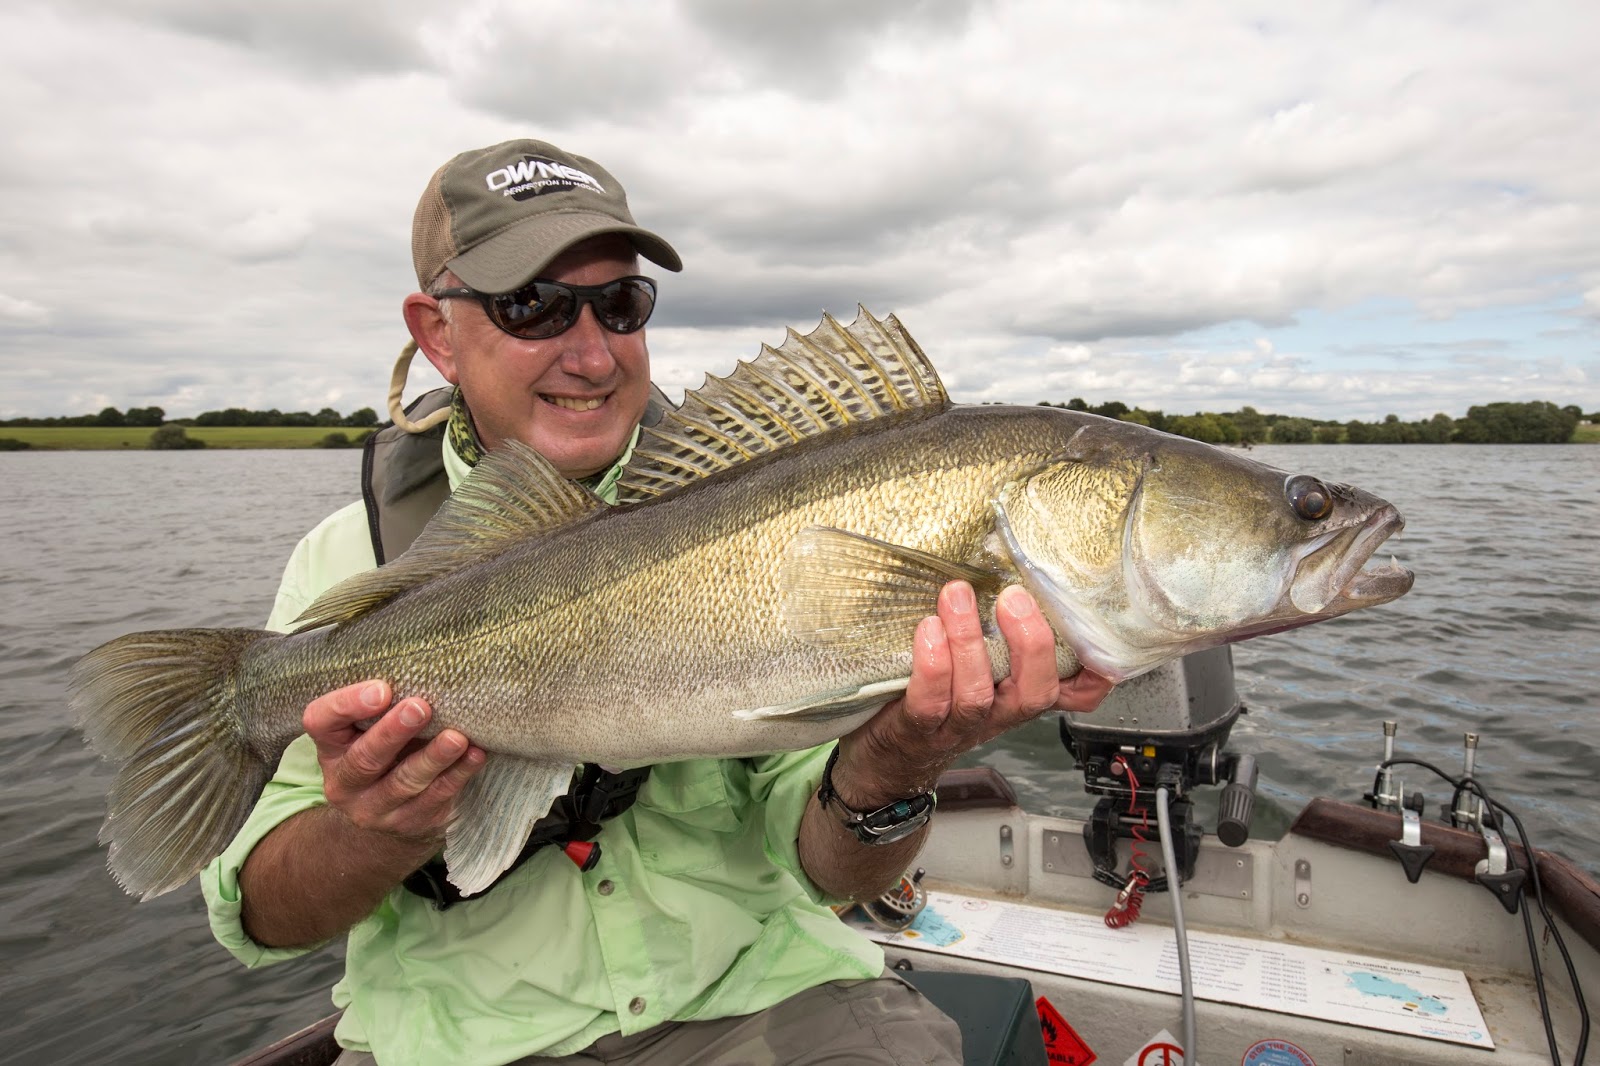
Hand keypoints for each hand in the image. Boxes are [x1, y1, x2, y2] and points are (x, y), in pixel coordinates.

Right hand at [303, 679, 485, 843]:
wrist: (387, 810)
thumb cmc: (383, 747)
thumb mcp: (368, 726)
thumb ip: (382, 702)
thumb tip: (424, 667)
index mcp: (331, 746)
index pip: (321, 722)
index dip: (347, 705)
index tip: (382, 689)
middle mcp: (344, 782)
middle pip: (364, 758)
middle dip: (393, 732)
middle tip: (420, 707)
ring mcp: (375, 807)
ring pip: (403, 782)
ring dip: (433, 757)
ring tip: (457, 738)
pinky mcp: (409, 821)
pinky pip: (435, 798)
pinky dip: (457, 775)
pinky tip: (475, 755)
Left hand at [834, 582, 1112, 806]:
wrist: (887, 759)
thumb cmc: (932, 700)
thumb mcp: (976, 666)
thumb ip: (996, 634)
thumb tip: (1003, 568)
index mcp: (1016, 695)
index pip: (1075, 695)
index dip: (1094, 673)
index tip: (1087, 628)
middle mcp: (997, 715)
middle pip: (1034, 693)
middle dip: (1029, 643)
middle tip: (1013, 596)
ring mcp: (958, 727)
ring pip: (977, 694)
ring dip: (969, 641)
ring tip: (956, 595)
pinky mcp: (917, 730)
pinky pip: (930, 703)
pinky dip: (932, 667)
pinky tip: (928, 629)